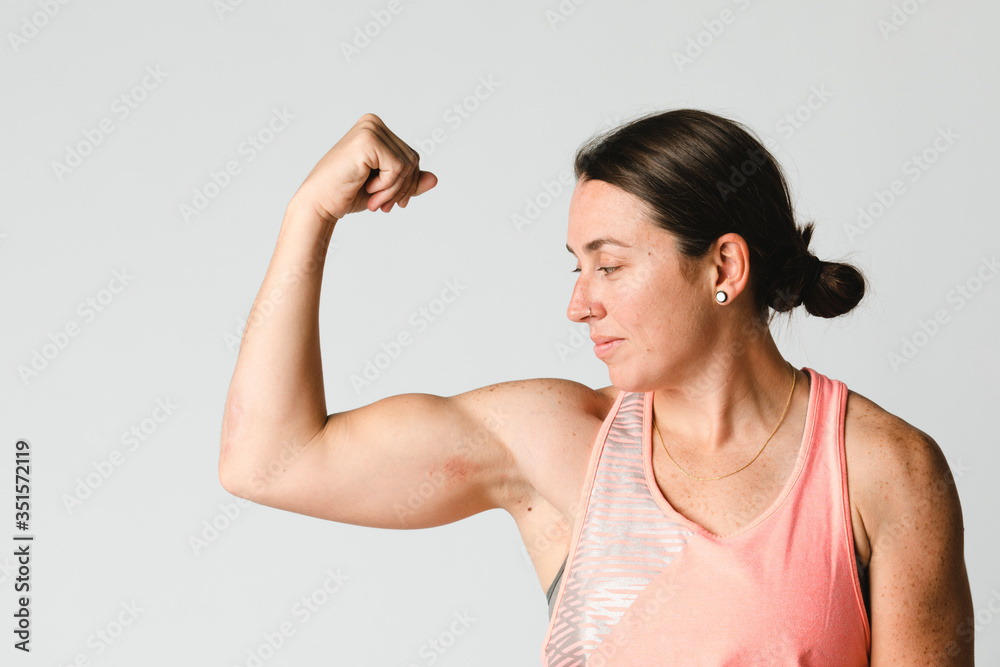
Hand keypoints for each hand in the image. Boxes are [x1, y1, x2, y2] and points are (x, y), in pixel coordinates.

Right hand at [293, 113, 436, 220]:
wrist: (319, 203)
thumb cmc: (347, 194)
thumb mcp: (386, 188)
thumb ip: (409, 182)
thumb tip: (435, 179)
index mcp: (377, 128)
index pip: (412, 156)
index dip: (409, 184)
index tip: (393, 203)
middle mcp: (373, 122)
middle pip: (413, 159)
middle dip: (403, 189)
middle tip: (384, 207)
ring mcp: (370, 128)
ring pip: (407, 165)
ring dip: (393, 191)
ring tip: (374, 201)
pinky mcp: (367, 140)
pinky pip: (398, 168)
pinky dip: (387, 186)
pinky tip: (368, 191)